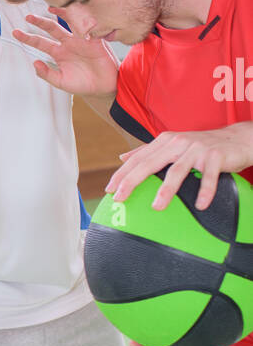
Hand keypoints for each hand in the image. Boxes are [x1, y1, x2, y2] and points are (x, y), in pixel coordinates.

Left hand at [11, 12, 118, 96]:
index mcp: (58, 53)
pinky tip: (72, 13)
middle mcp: (67, 43)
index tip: (15, 33)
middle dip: (40, 22)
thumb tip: (35, 63)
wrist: (103, 86)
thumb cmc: (82, 84)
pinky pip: (86, 26)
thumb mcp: (61, 81)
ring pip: (67, 23)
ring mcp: (79, 39)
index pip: (40, 42)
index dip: (28, 37)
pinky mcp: (93, 38)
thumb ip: (47, 74)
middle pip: (51, 28)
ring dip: (59, 14)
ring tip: (50, 8)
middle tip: (28, 16)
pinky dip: (80, 19)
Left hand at [106, 124, 252, 208]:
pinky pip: (209, 177)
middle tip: (120, 198)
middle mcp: (178, 143)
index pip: (138, 159)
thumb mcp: (173, 144)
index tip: (109, 189)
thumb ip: (148, 151)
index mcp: (165, 141)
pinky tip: (201, 205)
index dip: (122, 174)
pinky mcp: (215, 157)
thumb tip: (122, 157)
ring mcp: (197, 149)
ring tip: (156, 207)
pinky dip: (205, 191)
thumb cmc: (201, 145)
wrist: (236, 139)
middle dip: (132, 181)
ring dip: (167, 190)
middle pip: (150, 164)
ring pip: (177, 171)